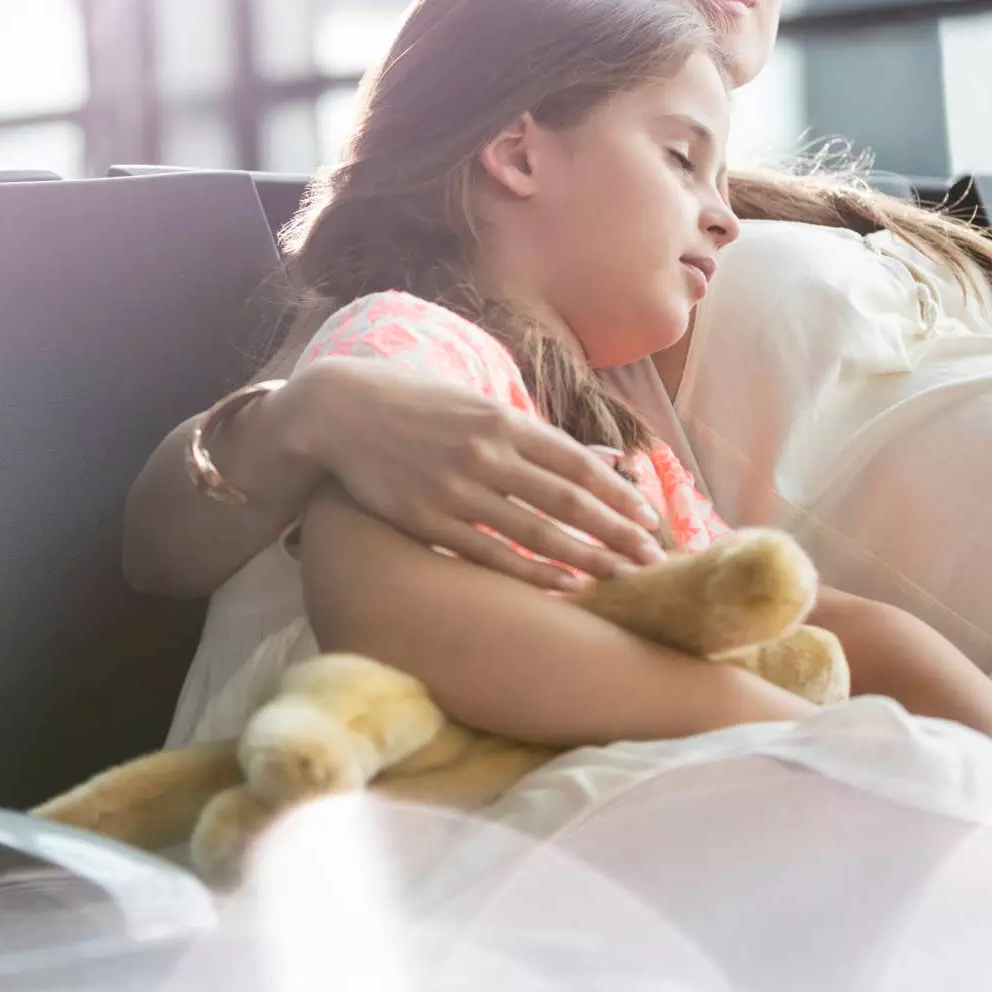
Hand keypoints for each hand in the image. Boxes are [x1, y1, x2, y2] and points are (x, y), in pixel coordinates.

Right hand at [283, 356, 661, 590]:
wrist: (339, 410)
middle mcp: (485, 456)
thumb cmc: (416, 405)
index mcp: (501, 421)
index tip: (648, 518)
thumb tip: (602, 458)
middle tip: (652, 559)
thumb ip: (536, 435)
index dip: (617, 494)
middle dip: (616, 533)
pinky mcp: (428, 522)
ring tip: (622, 578)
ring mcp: (456, 491)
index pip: (576, 463)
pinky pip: (491, 555)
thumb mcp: (477, 404)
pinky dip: (533, 573)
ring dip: (586, 559)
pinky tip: (566, 587)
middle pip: (567, 502)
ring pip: (536, 533)